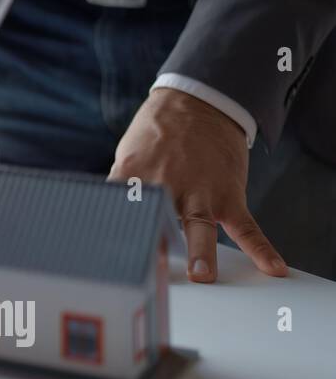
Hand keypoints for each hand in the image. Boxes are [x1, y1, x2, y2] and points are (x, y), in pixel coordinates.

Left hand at [109, 88, 287, 282]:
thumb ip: (121, 189)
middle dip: (154, 242)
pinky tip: (273, 267)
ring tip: (202, 275)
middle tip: (150, 269)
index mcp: (132, 176)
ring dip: (200, 250)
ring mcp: (198, 191)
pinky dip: (261, 247)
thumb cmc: (156, 134)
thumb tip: (112, 223)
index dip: (113, 231)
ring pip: (199, 224)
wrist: (197, 103)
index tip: (107, 257)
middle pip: (156, 218)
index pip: (117, 209)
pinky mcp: (228, 194)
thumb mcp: (128, 155)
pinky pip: (245, 225)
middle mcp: (164, 184)